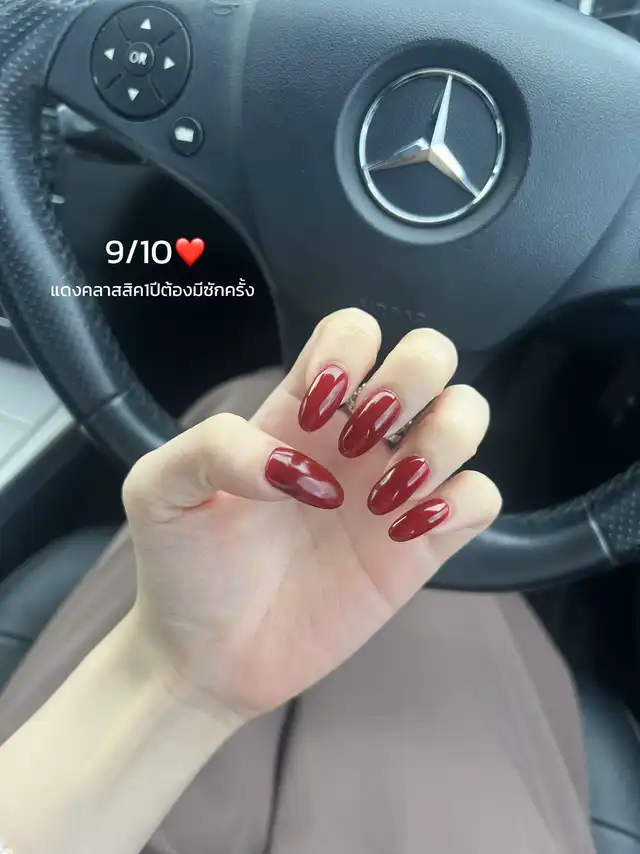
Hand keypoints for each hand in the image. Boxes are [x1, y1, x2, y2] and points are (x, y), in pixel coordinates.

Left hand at [123, 309, 501, 719]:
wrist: (205, 656)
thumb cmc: (182, 566)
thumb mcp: (159, 490)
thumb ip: (212, 446)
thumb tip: (296, 464)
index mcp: (300, 410)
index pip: (352, 332)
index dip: (347, 351)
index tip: (313, 412)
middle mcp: (356, 440)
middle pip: (428, 356)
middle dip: (410, 379)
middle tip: (361, 439)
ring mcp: (393, 489)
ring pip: (466, 415)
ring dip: (442, 440)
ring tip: (383, 498)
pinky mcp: (420, 547)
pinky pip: (481, 498)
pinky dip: (462, 503)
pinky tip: (406, 532)